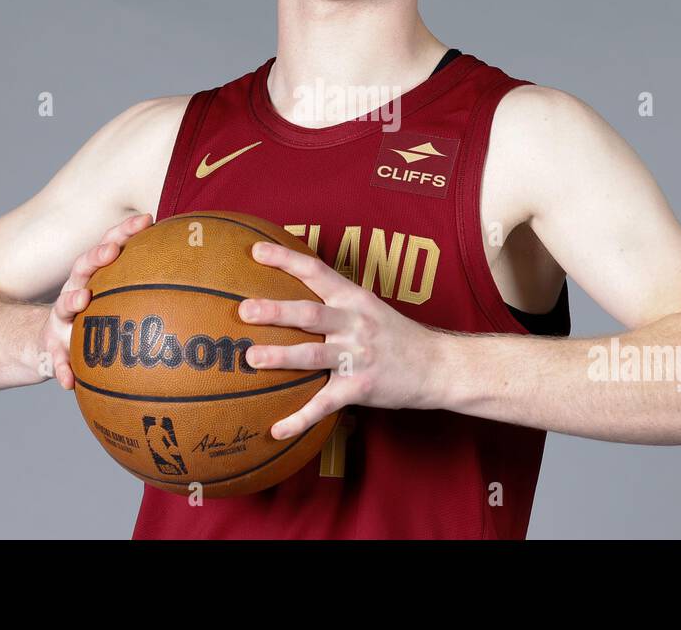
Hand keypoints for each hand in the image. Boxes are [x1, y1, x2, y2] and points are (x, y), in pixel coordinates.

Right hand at [42, 212, 153, 389]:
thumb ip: (149, 290)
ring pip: (61, 306)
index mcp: (95, 277)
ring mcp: (59, 319)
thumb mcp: (115, 300)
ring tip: (82, 300)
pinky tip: (68, 380)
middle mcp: (75, 291)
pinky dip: (60, 368)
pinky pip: (54, 359)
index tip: (146, 219)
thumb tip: (201, 282)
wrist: (48, 344)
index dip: (125, 231)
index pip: (110, 246)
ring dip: (71, 300)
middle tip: (111, 251)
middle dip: (96, 256)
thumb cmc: (94, 318)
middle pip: (82, 267)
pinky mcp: (50, 346)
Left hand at [238, 241, 441, 438]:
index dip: (286, 259)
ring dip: (281, 356)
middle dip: (276, 311)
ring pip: (313, 355)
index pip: (316, 271)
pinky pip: (325, 404)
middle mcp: (354, 323)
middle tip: (244, 310)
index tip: (255, 250)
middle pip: (310, 314)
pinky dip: (300, 419)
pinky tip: (277, 430)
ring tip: (251, 358)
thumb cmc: (395, 335)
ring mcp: (357, 356)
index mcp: (353, 299)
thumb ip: (335, 300)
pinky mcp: (360, 387)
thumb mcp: (369, 307)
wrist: (437, 365)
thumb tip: (293, 290)